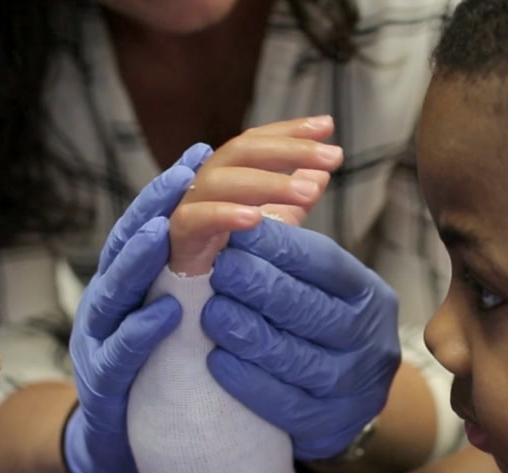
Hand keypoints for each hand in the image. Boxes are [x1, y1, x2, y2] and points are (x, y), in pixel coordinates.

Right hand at [63, 144, 210, 472]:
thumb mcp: (196, 304)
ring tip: (161, 230)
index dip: (174, 185)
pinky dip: (141, 333)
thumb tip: (277, 208)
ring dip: (137, 257)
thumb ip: (226, 261)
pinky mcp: (105, 386)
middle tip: (183, 172)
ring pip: (114, 289)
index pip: (155, 220)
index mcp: (138, 274)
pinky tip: (166, 314)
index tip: (201, 149)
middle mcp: (114, 296)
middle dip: (155, 204)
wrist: (125, 443)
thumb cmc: (170, 364)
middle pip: (128, 240)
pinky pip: (119, 356)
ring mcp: (102, 338)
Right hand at [166, 115, 341, 274]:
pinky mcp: (174, 242)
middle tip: (333, 157)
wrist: (195, 312)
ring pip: (219, 181)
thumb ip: (293, 201)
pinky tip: (256, 217)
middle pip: (239, 151)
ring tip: (309, 192)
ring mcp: (185, 211)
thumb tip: (321, 173)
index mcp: (225, 180)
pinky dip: (223, 215)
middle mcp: (203, 187)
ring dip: (267, 182)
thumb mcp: (272, 230)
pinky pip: (193, 220)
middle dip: (288, 149)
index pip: (254, 143)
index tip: (327, 126)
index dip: (289, 132)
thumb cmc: (233, 267)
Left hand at [202, 218, 400, 459]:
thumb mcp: (319, 287)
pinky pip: (285, 403)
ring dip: (248, 333)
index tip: (236, 230)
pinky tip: (216, 360)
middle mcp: (371, 340)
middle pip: (311, 309)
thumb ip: (292, 251)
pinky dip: (247, 381)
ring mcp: (354, 387)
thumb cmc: (316, 328)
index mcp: (368, 295)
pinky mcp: (331, 426)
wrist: (340, 405)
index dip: (280, 246)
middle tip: (219, 269)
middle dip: (260, 286)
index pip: (326, 263)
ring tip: (210, 312)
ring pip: (296, 357)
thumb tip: (258, 196)